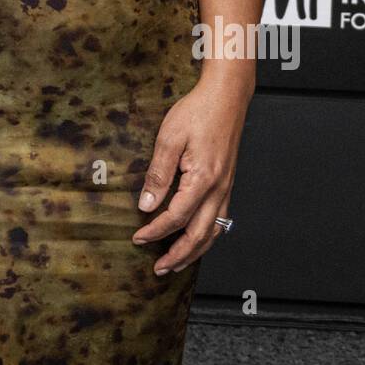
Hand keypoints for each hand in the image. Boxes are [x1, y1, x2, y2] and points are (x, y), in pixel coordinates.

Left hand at [131, 78, 251, 275]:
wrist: (227, 96)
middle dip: (178, 255)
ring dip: (195, 252)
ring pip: (214, 232)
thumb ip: (158, 173)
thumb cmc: (198, 111)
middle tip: (159, 269)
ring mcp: (226, 188)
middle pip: (199, 235)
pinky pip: (220, 220)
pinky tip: (197, 239)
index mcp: (203, 179)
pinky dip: (207, 237)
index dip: (155, 231)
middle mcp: (219, 189)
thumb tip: (146, 204)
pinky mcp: (227, 183)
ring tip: (177, 263)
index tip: (137, 238)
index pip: (175, 217)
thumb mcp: (169, 138)